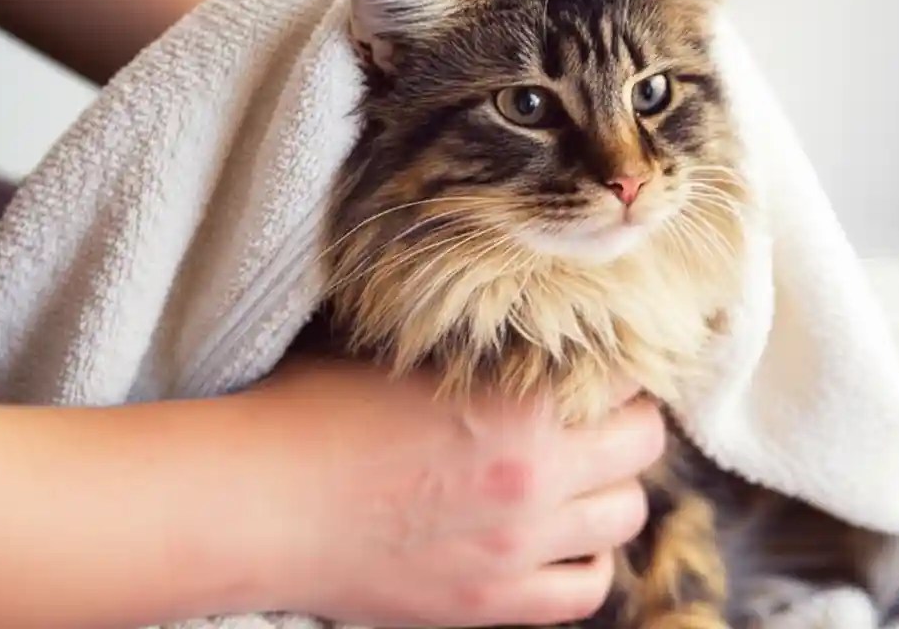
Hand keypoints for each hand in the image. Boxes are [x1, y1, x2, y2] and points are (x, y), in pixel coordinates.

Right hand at [232, 358, 664, 626]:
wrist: (256, 502)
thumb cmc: (313, 406)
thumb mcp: (400, 343)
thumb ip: (476, 329)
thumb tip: (520, 300)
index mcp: (518, 398)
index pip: (627, 373)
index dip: (617, 362)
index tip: (598, 361)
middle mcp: (536, 473)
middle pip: (643, 444)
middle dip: (624, 421)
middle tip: (591, 414)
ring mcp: (518, 546)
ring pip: (626, 516)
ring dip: (610, 490)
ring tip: (575, 475)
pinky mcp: (491, 602)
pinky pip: (586, 591)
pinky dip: (586, 562)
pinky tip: (558, 538)